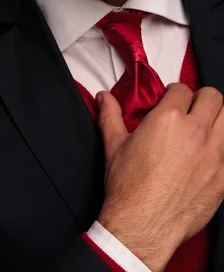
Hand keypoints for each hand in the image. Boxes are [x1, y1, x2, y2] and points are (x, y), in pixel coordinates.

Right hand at [95, 82, 223, 271]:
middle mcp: (195, 132)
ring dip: (217, 118)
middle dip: (201, 99)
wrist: (142, 225)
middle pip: (213, 97)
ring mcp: (214, 154)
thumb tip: (103, 97)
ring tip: (205, 128)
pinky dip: (222, 147)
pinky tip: (209, 155)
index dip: (175, 93)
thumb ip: (110, 115)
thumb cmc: (129, 187)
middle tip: (192, 110)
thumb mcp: (114, 145)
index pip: (182, 89)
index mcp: (167, 119)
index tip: (173, 101)